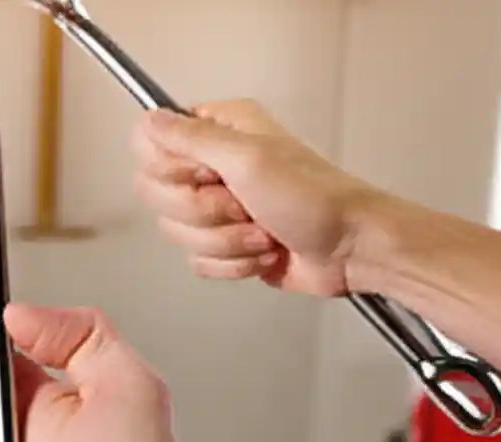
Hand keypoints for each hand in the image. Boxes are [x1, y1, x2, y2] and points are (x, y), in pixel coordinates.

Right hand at [132, 99, 384, 295]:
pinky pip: (197, 259)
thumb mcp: (249, 158)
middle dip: (202, 211)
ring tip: (262, 230)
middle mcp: (215, 164)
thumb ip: (191, 138)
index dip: (170, 168)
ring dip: (224, 240)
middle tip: (241, 203)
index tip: (205, 175)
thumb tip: (149, 119)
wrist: (350, 249)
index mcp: (221, 130)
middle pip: (158, 192)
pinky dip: (232, 263)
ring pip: (177, 230)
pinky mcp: (224, 243)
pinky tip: (264, 250)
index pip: (152, 142)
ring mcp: (218, 207)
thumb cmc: (315, 199)